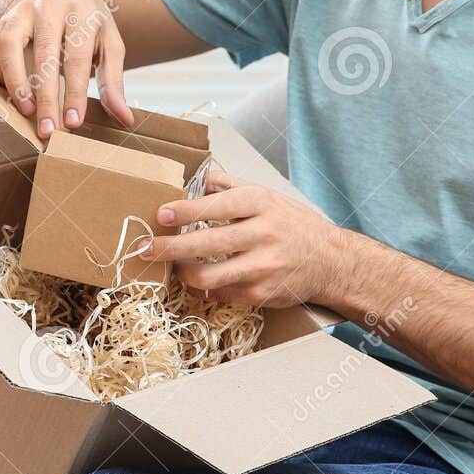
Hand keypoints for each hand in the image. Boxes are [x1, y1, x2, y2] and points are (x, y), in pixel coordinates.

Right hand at [0, 0, 132, 137]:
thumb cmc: (88, 20)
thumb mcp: (109, 43)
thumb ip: (113, 81)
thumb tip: (125, 119)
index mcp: (82, 11)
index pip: (77, 57)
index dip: (74, 93)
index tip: (72, 123)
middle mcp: (49, 6)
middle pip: (44, 54)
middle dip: (45, 96)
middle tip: (47, 130)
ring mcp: (22, 8)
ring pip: (8, 44)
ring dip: (14, 82)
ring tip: (25, 111)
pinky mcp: (2, 16)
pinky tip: (10, 92)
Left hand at [138, 172, 349, 308]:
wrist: (330, 261)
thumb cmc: (293, 225)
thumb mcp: (268, 196)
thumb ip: (231, 186)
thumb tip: (197, 180)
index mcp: (261, 204)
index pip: (217, 206)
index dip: (185, 211)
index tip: (161, 213)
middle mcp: (262, 235)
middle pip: (206, 244)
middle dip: (169, 247)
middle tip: (143, 249)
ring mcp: (262, 267)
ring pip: (209, 276)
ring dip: (183, 273)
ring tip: (173, 268)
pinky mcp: (261, 294)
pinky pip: (221, 292)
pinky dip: (206, 286)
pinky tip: (199, 280)